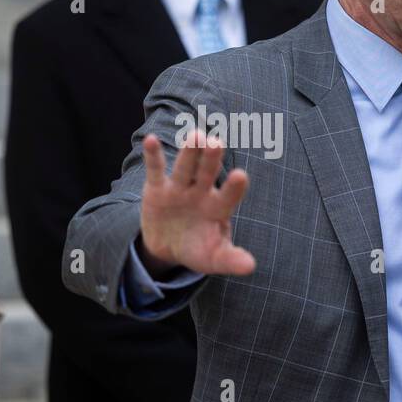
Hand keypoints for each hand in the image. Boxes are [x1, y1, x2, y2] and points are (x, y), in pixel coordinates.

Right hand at [138, 130, 254, 276]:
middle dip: (211, 159)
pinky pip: (155, 170)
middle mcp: (201, 192)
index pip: (229, 196)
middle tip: (216, 143)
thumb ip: (230, 260)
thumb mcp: (213, 258)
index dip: (234, 187)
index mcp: (218, 208)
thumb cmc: (197, 249)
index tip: (240, 176)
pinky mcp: (157, 188)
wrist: (168, 247)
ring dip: (190, 152)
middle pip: (208, 173)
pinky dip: (152, 156)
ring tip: (196, 135)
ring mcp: (179, 188)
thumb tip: (250, 266)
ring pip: (185, 167)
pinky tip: (150, 140)